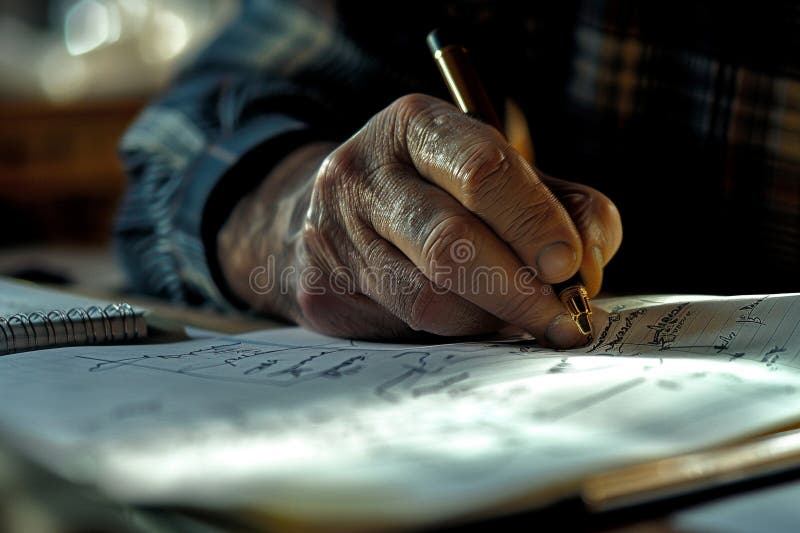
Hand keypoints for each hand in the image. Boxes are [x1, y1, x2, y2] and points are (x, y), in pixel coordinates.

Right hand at [218, 94, 621, 345]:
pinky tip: (470, 319)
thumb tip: (589, 266)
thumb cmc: (436, 189)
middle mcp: (362, 176)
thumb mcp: (498, 171)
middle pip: (450, 243)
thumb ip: (559, 205)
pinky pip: (404, 328)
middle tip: (562, 319)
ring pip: (429, 298)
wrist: (336, 212)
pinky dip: (453, 332)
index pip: (482, 170)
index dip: (534, 222)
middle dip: (519, 291)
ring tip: (516, 315)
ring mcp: (332, 235)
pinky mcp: (323, 290)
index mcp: (414, 126)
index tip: (571, 266)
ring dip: (489, 317)